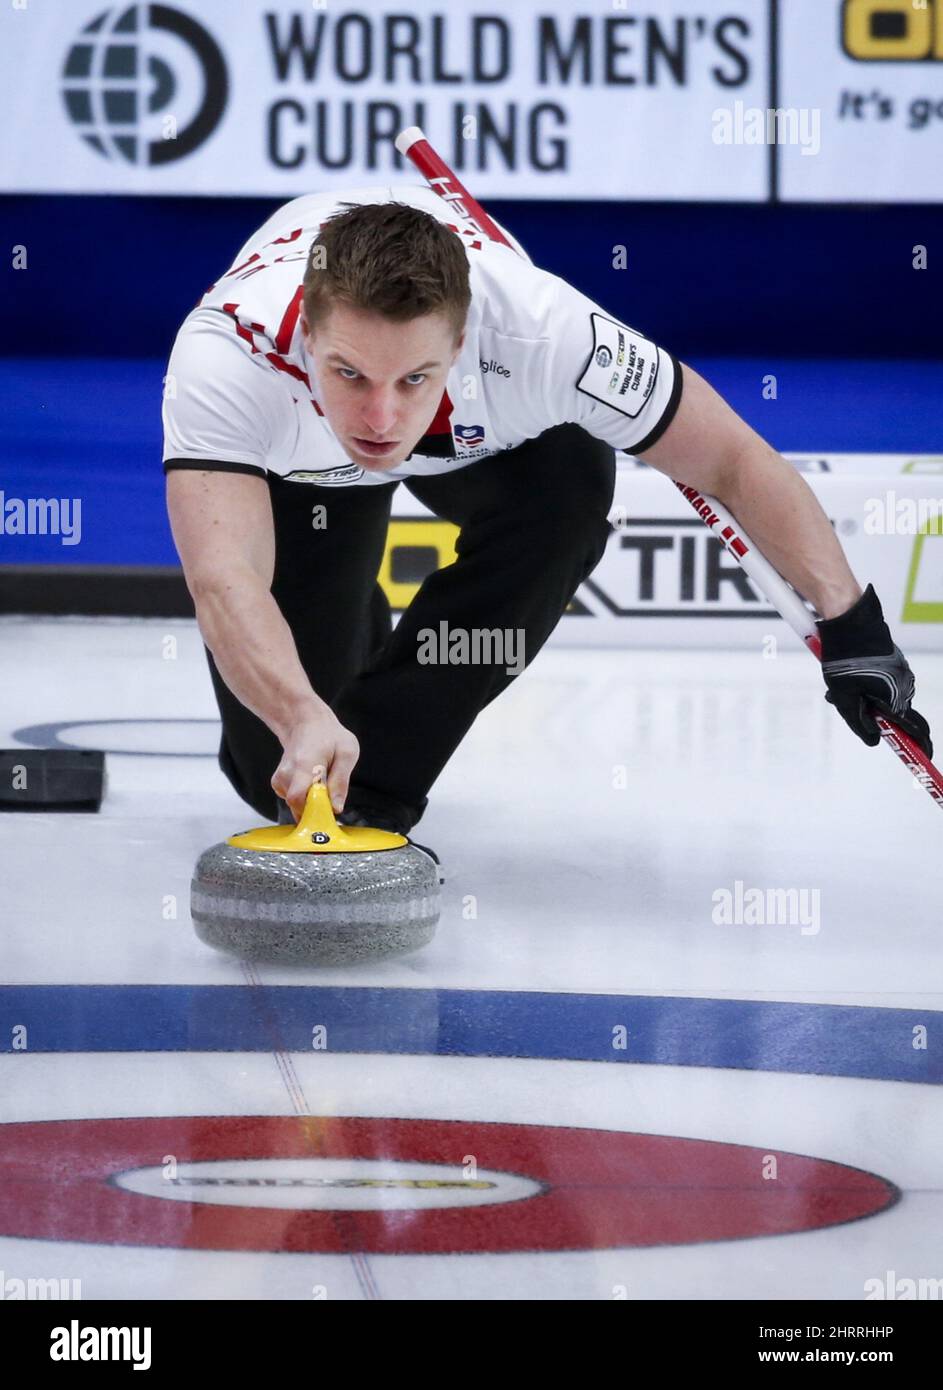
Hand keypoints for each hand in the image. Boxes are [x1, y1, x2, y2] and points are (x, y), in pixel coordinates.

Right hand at [271, 707, 359, 822]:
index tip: (330, 811)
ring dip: (312, 801)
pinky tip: (312, 782)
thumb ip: (340, 782)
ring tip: (323, 781)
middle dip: (316, 808)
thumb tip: (335, 808)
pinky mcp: (278, 784)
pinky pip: (294, 802)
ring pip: (297, 806)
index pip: (297, 798)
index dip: (314, 811)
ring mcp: (280, 779)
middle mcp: (287, 773)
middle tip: (331, 795)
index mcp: (304, 765)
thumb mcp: (347, 752)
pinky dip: (305, 798)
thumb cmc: (329, 736)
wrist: (306, 723)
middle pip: (298, 807)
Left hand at [817, 583, 932, 758]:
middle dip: (875, 720)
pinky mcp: (893, 665)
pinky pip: (882, 686)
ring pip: (885, 699)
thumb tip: (874, 740)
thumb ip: (858, 721)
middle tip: (853, 715)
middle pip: (896, 716)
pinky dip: (866, 689)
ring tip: (840, 690)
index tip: (925, 759)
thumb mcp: (845, 695)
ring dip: (866, 702)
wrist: (849, 620)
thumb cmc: (845, 657)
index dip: (920, 746)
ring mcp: (901, 674)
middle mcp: (904, 687)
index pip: (914, 729)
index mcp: (896, 698)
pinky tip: (845, 679)